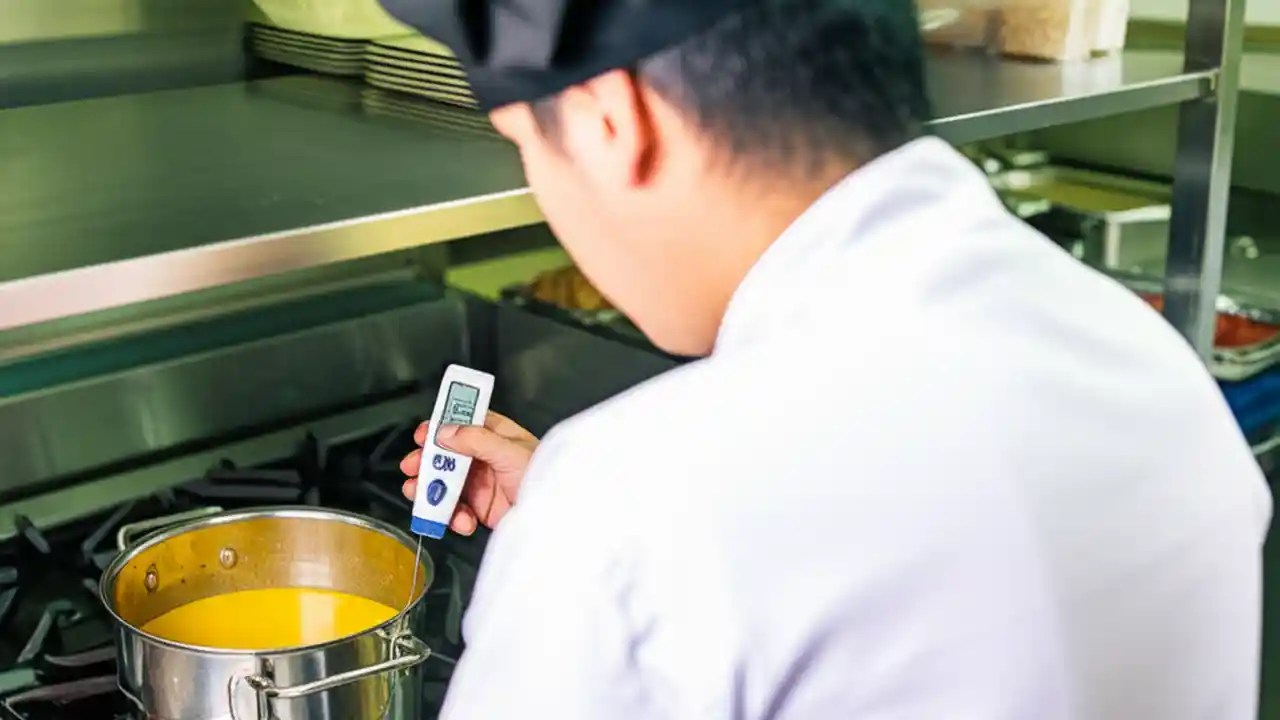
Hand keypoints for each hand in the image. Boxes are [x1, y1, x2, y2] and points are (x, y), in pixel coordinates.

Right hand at [400, 411, 538, 534]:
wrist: (555, 519)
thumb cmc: (540, 476)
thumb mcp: (510, 452)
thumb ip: (477, 440)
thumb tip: (444, 432)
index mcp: (496, 435)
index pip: (462, 423)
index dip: (439, 427)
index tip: (421, 435)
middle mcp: (484, 457)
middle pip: (446, 455)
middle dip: (425, 462)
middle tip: (410, 468)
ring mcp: (481, 484)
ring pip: (444, 483)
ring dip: (429, 490)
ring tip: (419, 495)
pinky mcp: (480, 509)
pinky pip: (456, 510)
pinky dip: (453, 516)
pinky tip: (463, 522)